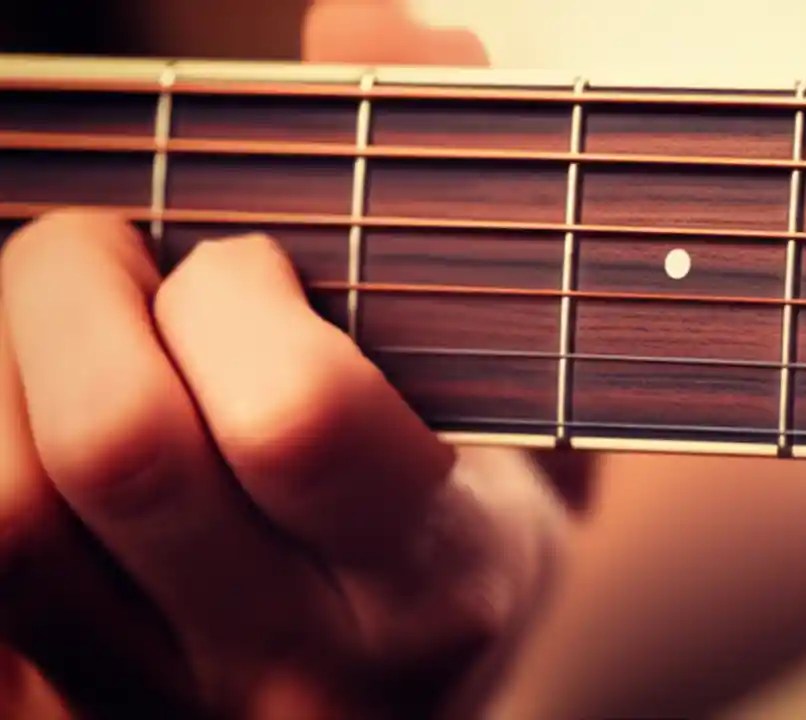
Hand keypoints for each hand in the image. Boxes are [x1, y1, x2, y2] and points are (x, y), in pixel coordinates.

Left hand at [0, 5, 581, 717]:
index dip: (237, 294)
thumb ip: (471, 198)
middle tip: (112, 258)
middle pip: (116, 454)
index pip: (296, 419)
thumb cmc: (467, 532)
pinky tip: (23, 416)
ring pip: (2, 521)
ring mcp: (168, 703)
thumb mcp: (519, 388)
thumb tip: (383, 36)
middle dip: (74, 290)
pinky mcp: (69, 717)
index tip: (249, 265)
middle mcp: (302, 661)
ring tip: (58, 333)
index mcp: (438, 570)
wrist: (407, 704)